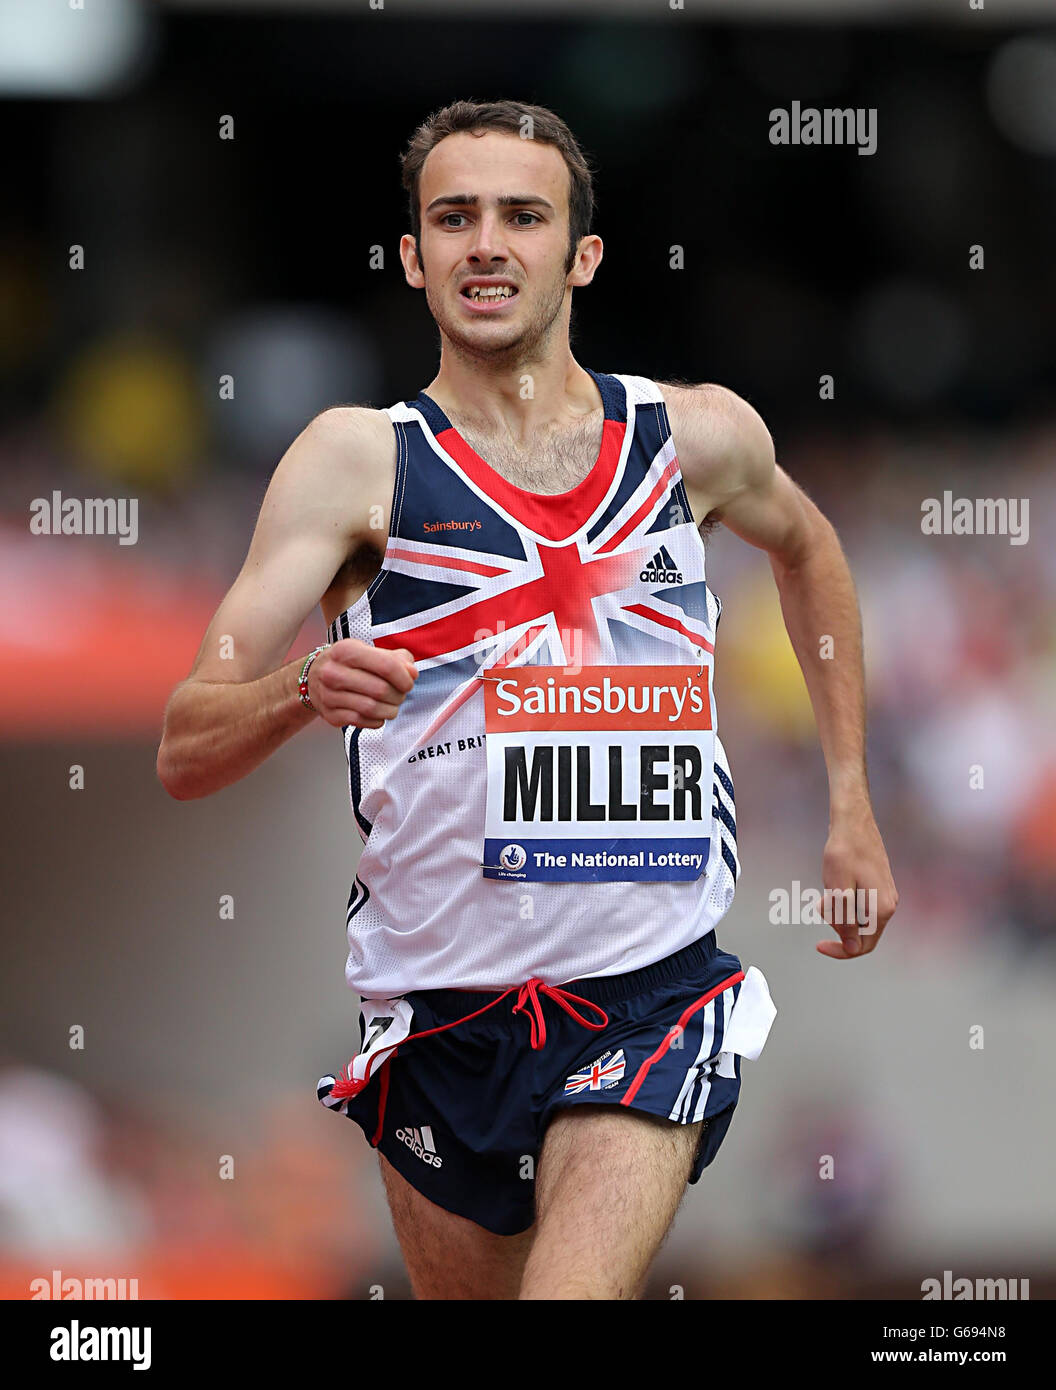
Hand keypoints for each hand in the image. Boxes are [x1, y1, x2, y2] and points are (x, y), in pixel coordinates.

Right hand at [308, 638, 417, 729]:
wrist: (315, 677)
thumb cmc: (350, 663)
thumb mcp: (370, 651)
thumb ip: (397, 659)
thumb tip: (412, 673)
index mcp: (345, 650)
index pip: (386, 666)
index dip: (404, 677)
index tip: (409, 682)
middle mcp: (333, 672)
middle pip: (381, 690)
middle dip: (399, 695)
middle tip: (401, 694)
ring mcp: (329, 695)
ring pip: (372, 708)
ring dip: (390, 710)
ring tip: (392, 705)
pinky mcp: (330, 714)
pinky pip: (362, 721)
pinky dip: (377, 720)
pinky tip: (378, 713)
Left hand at [817, 799, 897, 959]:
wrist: (853, 820)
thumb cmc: (843, 851)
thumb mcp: (838, 889)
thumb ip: (846, 920)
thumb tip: (852, 947)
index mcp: (881, 909)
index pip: (862, 946)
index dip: (840, 950)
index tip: (818, 945)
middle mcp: (888, 905)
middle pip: (862, 934)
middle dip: (838, 927)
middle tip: (821, 904)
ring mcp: (885, 894)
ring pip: (859, 918)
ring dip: (839, 912)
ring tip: (825, 891)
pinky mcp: (878, 885)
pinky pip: (860, 904)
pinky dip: (844, 902)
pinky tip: (833, 884)